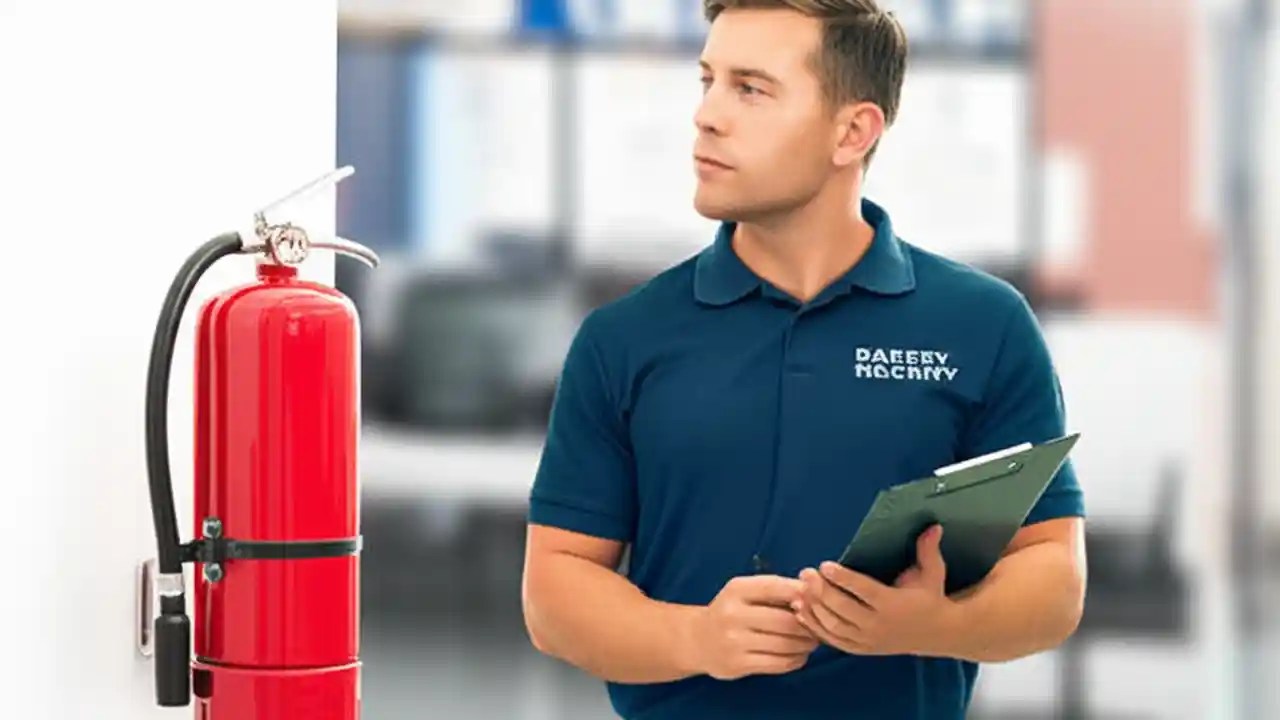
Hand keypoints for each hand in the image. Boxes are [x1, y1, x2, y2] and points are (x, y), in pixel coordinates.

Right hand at [687, 575, 819, 679]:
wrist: (697, 640)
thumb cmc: (732, 611)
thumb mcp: (745, 592)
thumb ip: (777, 590)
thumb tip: (816, 592)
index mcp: (737, 589)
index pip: (777, 587)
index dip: (803, 594)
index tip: (818, 600)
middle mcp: (733, 614)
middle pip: (786, 620)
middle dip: (809, 625)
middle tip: (820, 627)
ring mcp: (734, 641)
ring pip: (785, 644)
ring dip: (806, 644)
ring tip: (812, 641)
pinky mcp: (737, 664)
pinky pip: (778, 663)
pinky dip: (796, 660)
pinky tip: (799, 655)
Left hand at [793, 525, 958, 656]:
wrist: (936, 635)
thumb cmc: (930, 598)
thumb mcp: (933, 573)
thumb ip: (928, 550)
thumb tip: (933, 525)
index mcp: (894, 605)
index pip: (864, 591)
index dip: (843, 578)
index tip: (825, 565)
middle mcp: (878, 625)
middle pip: (843, 609)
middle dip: (821, 591)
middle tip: (806, 573)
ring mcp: (868, 640)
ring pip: (834, 626)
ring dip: (814, 608)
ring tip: (800, 589)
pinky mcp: (860, 649)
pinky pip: (833, 640)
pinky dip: (814, 626)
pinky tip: (801, 610)